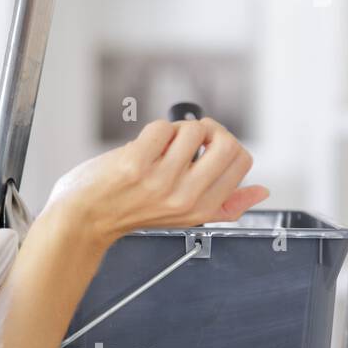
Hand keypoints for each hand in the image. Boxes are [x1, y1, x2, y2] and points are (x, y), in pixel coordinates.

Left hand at [40, 116, 269, 248]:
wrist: (84, 219)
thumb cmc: (130, 212)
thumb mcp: (186, 216)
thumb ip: (227, 204)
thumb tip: (262, 191)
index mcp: (203, 209)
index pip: (242, 161)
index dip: (225, 144)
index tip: (206, 146)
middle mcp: (186, 197)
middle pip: (227, 142)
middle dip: (209, 130)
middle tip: (187, 138)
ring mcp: (161, 181)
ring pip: (193, 129)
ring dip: (176, 129)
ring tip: (159, 147)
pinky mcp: (137, 164)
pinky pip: (162, 127)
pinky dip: (152, 131)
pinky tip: (141, 148)